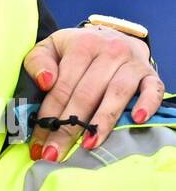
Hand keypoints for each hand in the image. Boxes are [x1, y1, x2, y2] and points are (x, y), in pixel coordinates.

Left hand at [22, 25, 163, 162]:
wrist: (111, 37)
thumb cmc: (75, 49)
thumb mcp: (49, 48)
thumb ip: (38, 62)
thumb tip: (45, 81)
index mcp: (82, 45)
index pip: (62, 87)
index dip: (49, 116)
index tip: (38, 142)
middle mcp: (110, 51)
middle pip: (86, 95)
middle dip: (68, 128)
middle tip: (55, 154)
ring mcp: (132, 62)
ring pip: (116, 94)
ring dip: (102, 123)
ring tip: (88, 145)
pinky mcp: (149, 73)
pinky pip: (153, 89)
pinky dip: (147, 104)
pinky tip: (137, 120)